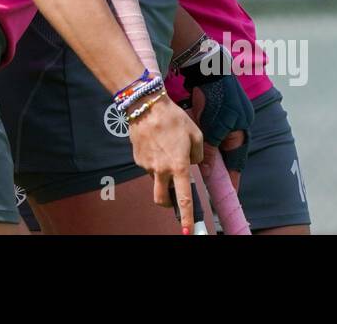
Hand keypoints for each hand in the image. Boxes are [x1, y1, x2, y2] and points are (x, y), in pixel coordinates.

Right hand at [126, 94, 203, 233]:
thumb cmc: (173, 118)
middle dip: (168, 204)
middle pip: (162, 199)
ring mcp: (147, 166)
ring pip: (155, 180)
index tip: (188, 231)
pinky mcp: (138, 158)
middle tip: (173, 198)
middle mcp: (162, 170)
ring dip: (162, 175)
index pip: (184, 198)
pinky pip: (148, 166)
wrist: (145, 105)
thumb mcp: (195, 134)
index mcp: (179, 166)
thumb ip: (199, 154)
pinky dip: (154, 161)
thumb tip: (195, 163)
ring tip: (165, 153)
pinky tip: (156, 145)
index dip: (187, 217)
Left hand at [169, 58, 253, 189]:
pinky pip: (211, 135)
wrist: (208, 70)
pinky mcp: (215, 115)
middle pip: (228, 156)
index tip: (229, 194)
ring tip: (201, 172)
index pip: (238, 161)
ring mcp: (226, 122)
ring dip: (210, 157)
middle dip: (219, 169)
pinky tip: (196, 152)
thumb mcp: (214, 125)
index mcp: (241, 132)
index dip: (233, 178)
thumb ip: (212, 148)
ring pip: (218, 146)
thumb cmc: (216, 96)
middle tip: (210, 185)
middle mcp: (236, 129)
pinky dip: (205, 144)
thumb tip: (209, 171)